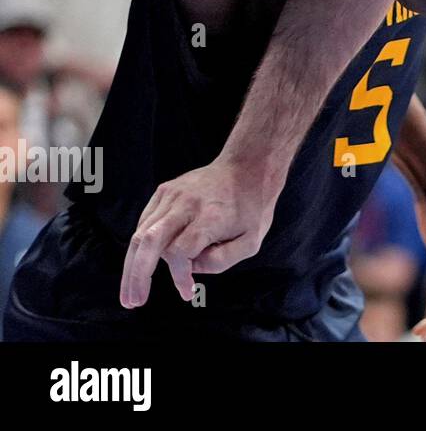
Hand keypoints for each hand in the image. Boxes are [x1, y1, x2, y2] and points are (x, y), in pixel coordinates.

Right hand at [119, 155, 281, 308]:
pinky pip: (144, 223)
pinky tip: (142, 265)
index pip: (180, 252)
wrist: (248, 167)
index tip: (188, 291)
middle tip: (133, 302)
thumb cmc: (251, 207)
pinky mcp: (163, 191)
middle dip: (137, 276)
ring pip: (140, 233)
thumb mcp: (251, 241)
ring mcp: (171, 194)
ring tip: (130, 293)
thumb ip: (221, 261)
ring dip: (131, 266)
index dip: (179, 275)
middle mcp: (185, 203)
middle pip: (149, 241)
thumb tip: (190, 271)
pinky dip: (140, 247)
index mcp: (209, 216)